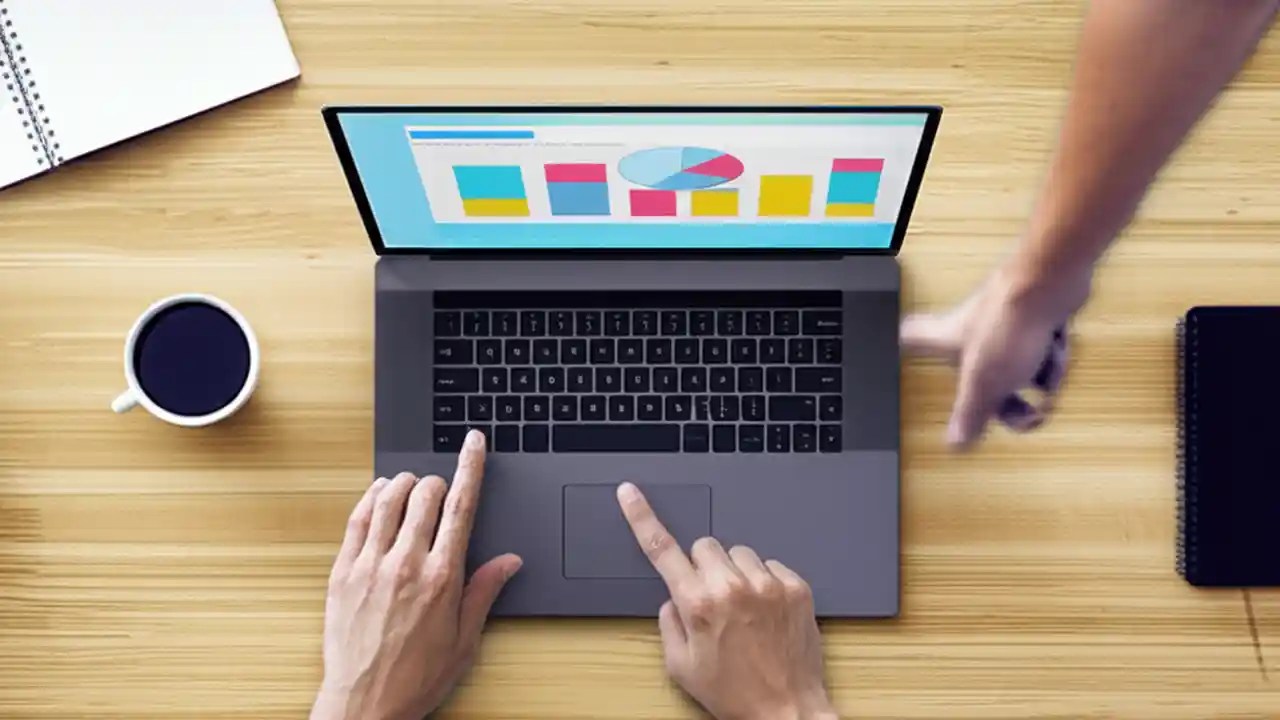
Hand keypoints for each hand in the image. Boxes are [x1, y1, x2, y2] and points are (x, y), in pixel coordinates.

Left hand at [312, 430, 521, 719]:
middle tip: (441, 488)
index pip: (462, 506)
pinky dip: (370, 499)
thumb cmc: (416, 678)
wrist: (365, 705)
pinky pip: (356, 519)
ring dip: (404, 484)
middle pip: (425, 494)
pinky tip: (379, 498)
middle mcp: (406, 564)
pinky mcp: (342, 572)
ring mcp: (370, 565)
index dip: (470, 466)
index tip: (473, 443)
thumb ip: (485, 592)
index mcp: (442, 578)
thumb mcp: (466, 640)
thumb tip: (509, 561)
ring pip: (388, 498)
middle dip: (437, 481)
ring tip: (411, 489)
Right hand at [617, 482, 836, 719]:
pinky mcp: (796, 587)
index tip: (629, 493)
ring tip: (743, 610)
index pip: (661, 549)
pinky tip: (766, 611)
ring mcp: (768, 585)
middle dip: (703, 567)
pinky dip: (765, 582)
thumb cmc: (734, 694)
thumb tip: (673, 597)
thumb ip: (669, 622)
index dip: (641, 517)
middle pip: (706, 546)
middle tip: (711, 600)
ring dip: (736, 573)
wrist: (787, 711)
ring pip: (740, 552)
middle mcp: (733, 587)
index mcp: (698, 604)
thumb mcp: (681, 666)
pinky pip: (771, 565)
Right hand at [901, 261, 1083, 448]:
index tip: (897, 343)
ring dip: (1041, 376)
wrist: (1048, 283)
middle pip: (980, 372)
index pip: (912, 337)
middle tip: (1028, 415)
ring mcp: (1003, 321)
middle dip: (1011, 401)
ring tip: (1048, 370)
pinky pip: (1040, 347)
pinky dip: (1053, 355)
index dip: (904, 342)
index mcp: (947, 343)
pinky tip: (1058, 350)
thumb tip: (954, 444)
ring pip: (1016, 364)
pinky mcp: (1033, 314)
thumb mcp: (984, 384)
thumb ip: (970, 416)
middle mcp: (970, 331)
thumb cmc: (1007, 327)